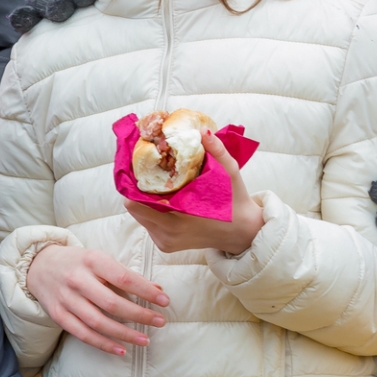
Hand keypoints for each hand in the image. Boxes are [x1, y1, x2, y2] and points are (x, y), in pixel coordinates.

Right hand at [24, 244, 168, 356]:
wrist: (39, 265)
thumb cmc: (78, 262)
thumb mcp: (100, 260)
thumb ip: (126, 275)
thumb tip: (158, 290)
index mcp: (92, 260)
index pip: (123, 278)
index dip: (146, 291)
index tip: (164, 301)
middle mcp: (77, 280)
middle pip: (112, 303)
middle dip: (139, 315)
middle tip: (160, 322)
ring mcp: (66, 299)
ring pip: (98, 322)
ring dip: (124, 334)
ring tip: (145, 340)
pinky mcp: (58, 315)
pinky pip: (83, 334)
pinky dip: (104, 344)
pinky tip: (122, 350)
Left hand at [125, 131, 264, 255]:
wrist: (243, 231)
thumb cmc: (235, 200)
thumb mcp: (230, 172)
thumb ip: (217, 151)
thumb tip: (202, 131)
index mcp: (180, 219)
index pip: (137, 203)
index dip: (134, 182)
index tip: (137, 165)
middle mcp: (168, 234)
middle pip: (133, 207)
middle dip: (136, 188)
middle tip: (143, 168)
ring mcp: (165, 242)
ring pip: (139, 216)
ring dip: (142, 199)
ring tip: (151, 180)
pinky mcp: (166, 245)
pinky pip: (148, 224)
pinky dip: (149, 210)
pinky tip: (160, 197)